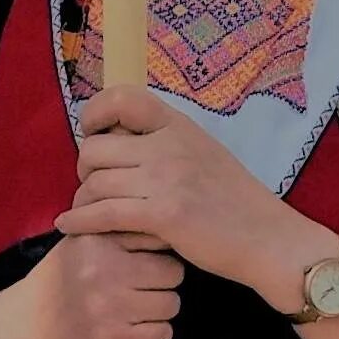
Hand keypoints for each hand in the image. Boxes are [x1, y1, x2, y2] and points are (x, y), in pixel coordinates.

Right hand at [0, 230, 182, 338]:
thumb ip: (120, 228)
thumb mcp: (84, 240)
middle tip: (143, 287)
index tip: (145, 260)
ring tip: (136, 307)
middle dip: (163, 280)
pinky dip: (154, 333)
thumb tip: (166, 223)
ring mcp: (111, 310)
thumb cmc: (65, 278)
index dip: (156, 251)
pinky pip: (163, 333)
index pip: (158, 239)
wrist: (33, 325)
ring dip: (160, 308)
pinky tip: (135, 328)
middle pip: (173, 273)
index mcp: (98, 243)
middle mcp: (104, 273)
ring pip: (171, 304)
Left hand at [60, 87, 321, 306]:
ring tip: (85, 212)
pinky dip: (80, 220)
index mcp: (181, 127)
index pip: (124, 97)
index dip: (96, 112)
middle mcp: (170, 146)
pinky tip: (68, 225)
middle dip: (85, 169)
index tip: (91, 131)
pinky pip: (103, 213)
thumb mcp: (205, 157)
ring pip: (96, 183)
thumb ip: (169, 147)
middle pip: (96, 147)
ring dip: (83, 200)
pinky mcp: (163, 215)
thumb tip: (125, 143)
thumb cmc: (239, 206)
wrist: (271, 241)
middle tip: (93, 186)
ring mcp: (166, 179)